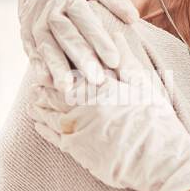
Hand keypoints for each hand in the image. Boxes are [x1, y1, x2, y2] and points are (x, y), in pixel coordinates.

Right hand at [19, 0, 140, 91]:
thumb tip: (134, 17)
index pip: (85, 19)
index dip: (99, 40)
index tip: (115, 61)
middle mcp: (50, 10)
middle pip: (66, 36)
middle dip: (81, 58)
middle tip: (97, 80)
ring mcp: (35, 23)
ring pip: (47, 46)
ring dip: (57, 68)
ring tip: (69, 89)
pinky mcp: (25, 34)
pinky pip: (31, 51)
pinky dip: (38, 67)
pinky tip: (48, 83)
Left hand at [26, 39, 189, 190]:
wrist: (158, 156)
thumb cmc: (156, 119)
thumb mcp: (144, 83)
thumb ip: (126, 59)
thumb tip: (115, 34)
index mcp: (99, 84)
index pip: (71, 69)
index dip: (58, 63)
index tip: (48, 58)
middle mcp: (83, 103)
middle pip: (56, 90)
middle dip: (44, 85)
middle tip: (35, 81)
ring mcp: (77, 126)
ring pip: (50, 112)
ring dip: (39, 106)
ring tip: (31, 101)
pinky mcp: (76, 148)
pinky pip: (52, 135)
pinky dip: (43, 128)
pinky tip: (37, 124)